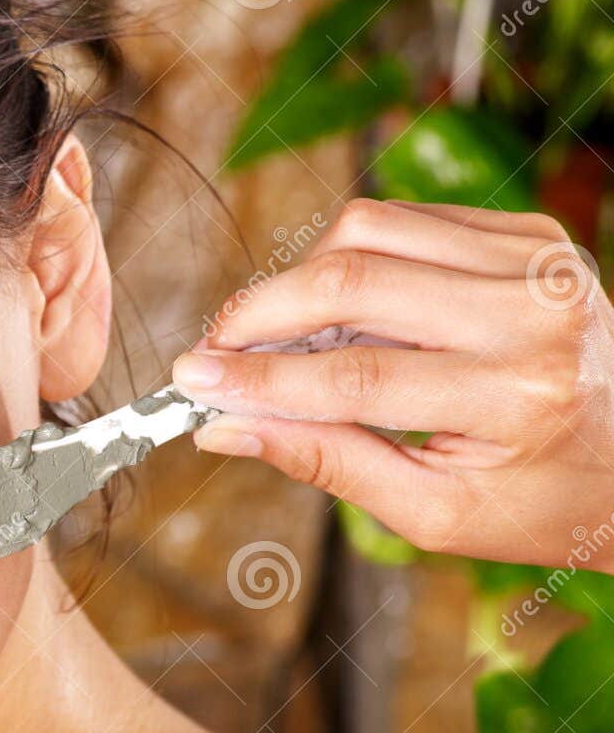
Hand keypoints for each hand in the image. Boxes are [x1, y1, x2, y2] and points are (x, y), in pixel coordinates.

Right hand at [172, 198, 613, 574]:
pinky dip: (351, 258)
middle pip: (352, 279)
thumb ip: (325, 461)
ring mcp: (536, 261)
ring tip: (276, 334)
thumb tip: (223, 427)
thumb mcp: (435, 513)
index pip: (354, 377)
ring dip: (300, 278)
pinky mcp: (531, 233)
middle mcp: (534, 315)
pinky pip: (406, 220)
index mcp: (517, 399)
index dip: (258, 379)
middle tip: (213, 350)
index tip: (191, 382)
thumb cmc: (542, 501)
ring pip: (369, 228)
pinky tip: (338, 310)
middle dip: (260, 312)